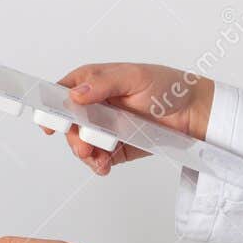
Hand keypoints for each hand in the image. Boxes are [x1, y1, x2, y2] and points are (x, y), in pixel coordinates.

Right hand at [49, 63, 214, 175]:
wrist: (193, 113)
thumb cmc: (165, 86)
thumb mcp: (134, 76)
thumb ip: (103, 83)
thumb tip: (76, 94)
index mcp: (94, 83)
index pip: (63, 92)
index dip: (51, 107)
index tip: (48, 123)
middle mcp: (95, 106)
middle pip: (69, 124)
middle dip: (73, 137)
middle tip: (84, 147)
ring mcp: (104, 128)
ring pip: (81, 144)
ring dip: (85, 154)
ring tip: (99, 159)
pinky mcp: (116, 148)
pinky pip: (98, 158)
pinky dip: (98, 164)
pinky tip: (104, 165)